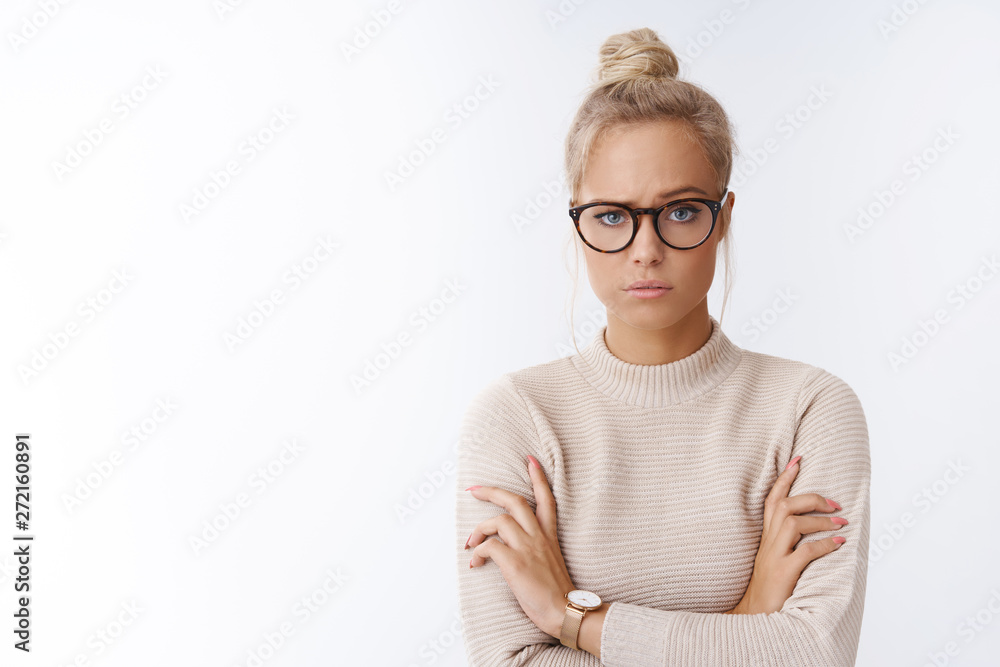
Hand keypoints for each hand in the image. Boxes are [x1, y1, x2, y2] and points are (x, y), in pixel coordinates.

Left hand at [465, 455, 573, 638]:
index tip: (530, 460)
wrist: (565, 612)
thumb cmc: (556, 592)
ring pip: (498, 520)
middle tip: (473, 489)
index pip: (546, 499)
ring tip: (471, 543)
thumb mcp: (550, 560)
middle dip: (491, 491)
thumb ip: (536, 547)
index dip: (538, 477)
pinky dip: (478, 552)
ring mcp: (527, 548)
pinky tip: (476, 563)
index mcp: (549, 535)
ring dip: (479, 529)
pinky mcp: (515, 563)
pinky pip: (490, 547)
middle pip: (514, 501)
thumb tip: (510, 545)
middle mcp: (538, 537)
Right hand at [725, 455, 847, 614]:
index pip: (773, 499)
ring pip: (793, 523)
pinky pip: (805, 552)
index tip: (799, 459)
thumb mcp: (774, 557)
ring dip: (820, 520)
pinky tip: (839, 544)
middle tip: (834, 502)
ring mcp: (775, 557)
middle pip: (784, 505)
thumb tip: (812, 525)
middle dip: (811, 497)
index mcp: (766, 535)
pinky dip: (824, 545)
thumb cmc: (769, 586)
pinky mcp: (784, 573)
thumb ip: (787, 540)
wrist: (754, 615)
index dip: (785, 477)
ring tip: (841, 522)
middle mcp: (768, 542)